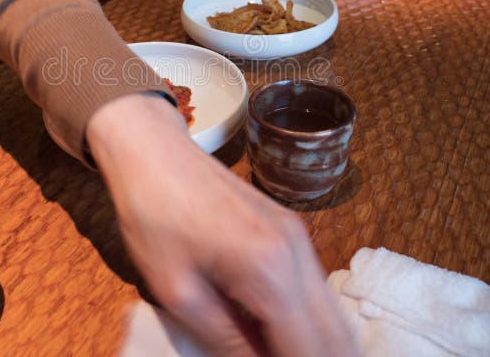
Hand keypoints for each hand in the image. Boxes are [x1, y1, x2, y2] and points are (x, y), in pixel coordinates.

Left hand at [87, 93, 358, 355]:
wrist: (153, 151)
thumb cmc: (153, 217)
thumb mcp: (176, 291)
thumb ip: (225, 339)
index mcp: (269, 270)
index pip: (309, 348)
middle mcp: (297, 251)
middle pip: (336, 333)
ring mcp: (299, 235)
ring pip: (331, 310)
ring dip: (312, 341)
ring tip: (274, 350)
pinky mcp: (291, 228)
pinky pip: (315, 286)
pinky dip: (306, 316)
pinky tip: (274, 329)